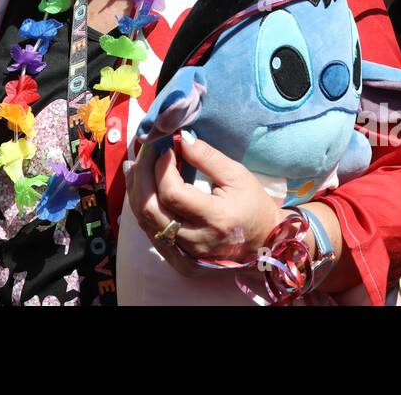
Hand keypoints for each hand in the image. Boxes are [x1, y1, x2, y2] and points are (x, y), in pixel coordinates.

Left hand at [126, 132, 285, 275]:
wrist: (264, 243)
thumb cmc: (253, 205)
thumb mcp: (237, 175)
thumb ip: (207, 156)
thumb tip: (180, 138)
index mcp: (216, 219)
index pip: (173, 194)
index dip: (162, 168)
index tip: (166, 148)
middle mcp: (197, 241)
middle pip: (151, 209)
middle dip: (142, 175)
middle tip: (146, 152)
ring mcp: (186, 255)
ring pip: (145, 222)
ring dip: (136, 190)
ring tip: (137, 165)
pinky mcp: (179, 261)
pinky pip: (151, 233)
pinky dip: (142, 208)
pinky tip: (140, 188)